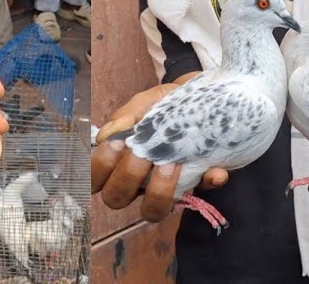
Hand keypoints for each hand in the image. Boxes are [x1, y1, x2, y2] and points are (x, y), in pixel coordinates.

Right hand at [92, 83, 228, 220]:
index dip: (98, 169)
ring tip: (172, 164)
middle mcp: (137, 181)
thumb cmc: (167, 103)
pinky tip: (215, 171)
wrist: (206, 97)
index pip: (94, 179)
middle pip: (116, 198)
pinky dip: (206, 183)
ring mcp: (165, 188)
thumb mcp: (147, 101)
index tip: (114, 145)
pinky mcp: (197, 186)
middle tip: (141, 154)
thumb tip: (109, 133)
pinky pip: (202, 197)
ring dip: (160, 191)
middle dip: (126, 177)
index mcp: (118, 160)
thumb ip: (129, 114)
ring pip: (152, 211)